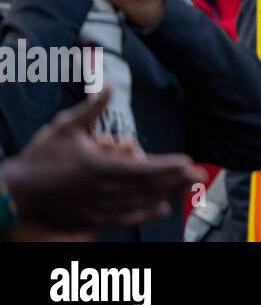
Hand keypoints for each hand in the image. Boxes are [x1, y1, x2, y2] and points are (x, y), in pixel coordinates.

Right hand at [2, 91, 203, 236]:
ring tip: (187, 188)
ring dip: (166, 195)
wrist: (15, 192)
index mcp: (99, 168)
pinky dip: (145, 213)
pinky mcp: (91, 219)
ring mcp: (97, 208)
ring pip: (140, 203)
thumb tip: (108, 85)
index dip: (167, 167)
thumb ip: (91, 108)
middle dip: (175, 181)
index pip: (143, 169)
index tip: (186, 162)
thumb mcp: (64, 127)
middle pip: (147, 188)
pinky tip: (161, 208)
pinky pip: (124, 218)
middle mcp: (102, 192)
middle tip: (199, 175)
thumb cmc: (39, 158)